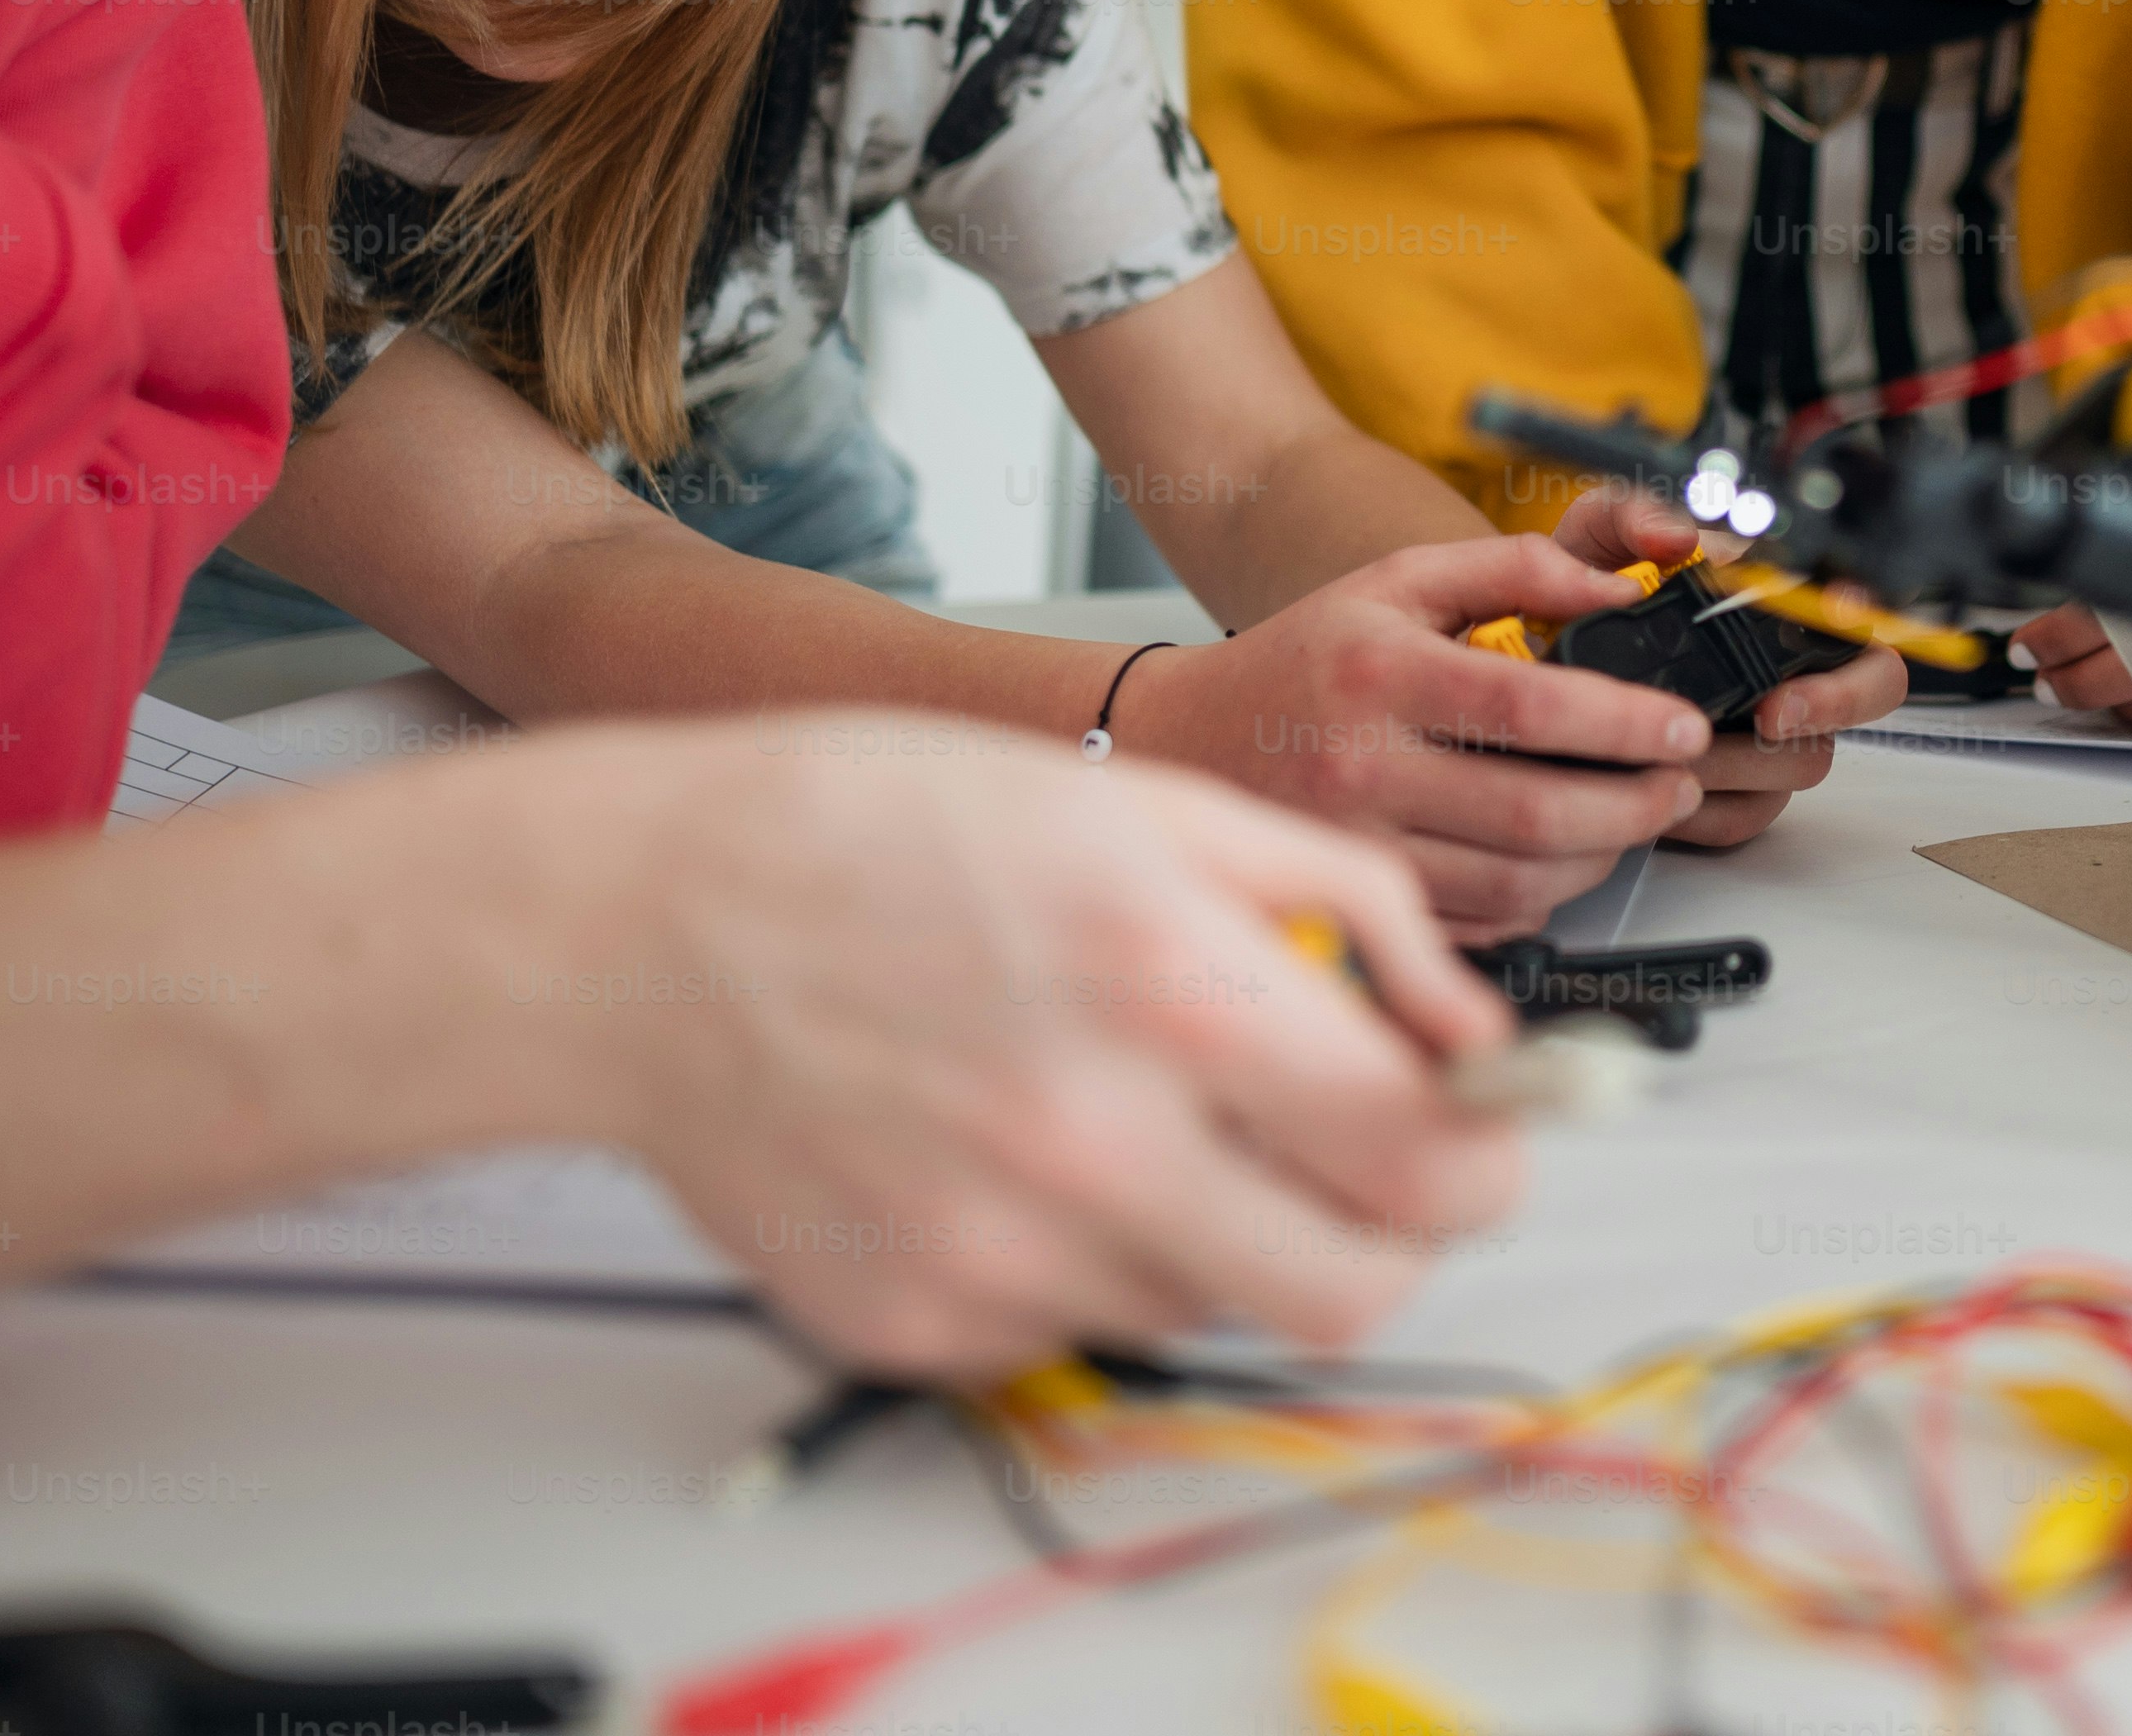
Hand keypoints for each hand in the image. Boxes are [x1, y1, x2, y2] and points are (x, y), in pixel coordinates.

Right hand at [607, 726, 1524, 1371]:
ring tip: (1135, 1104)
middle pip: (1349, 1289)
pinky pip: (1074, 1323)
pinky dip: (1087, 1252)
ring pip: (1212, 1305)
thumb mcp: (1158, 807)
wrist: (642, 923)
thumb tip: (1465, 1021)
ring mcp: (999, 1258)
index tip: (1490, 1135)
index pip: (1425, 1163)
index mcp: (1176, 999)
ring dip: (1225, 1226)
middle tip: (1360, 1158)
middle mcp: (1096, 1150)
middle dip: (1390, 1231)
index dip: (1489, 1155)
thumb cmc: (883, 832)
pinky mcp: (917, 1324)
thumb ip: (1349, 908)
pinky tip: (1014, 1142)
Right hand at [1121, 531, 1712, 936]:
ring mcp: (1357, 849)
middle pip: (1534, 813)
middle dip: (1636, 805)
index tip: (1683, 727)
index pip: (1528, 709)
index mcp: (1380, 677)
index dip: (1624, 724)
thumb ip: (1514, 568)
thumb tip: (1621, 589)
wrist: (1187, 739)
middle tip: (1678, 783)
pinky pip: (1481, 922)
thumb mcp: (1399, 579)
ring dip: (1602, 857)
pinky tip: (1565, 858)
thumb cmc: (1307, 657)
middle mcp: (1363, 769)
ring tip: (1635, 818)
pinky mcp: (1361, 903)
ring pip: (1517, 883)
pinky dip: (1543, 899)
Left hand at [1538, 481, 1903, 849]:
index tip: (1837, 624)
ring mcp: (1767, 737)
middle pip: (1866, 695)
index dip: (1865, 614)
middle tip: (1770, 713)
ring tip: (1682, 746)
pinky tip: (1661, 786)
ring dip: (1744, 760)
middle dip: (1827, 706)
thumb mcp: (1600, 533)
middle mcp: (1789, 668)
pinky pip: (1744, 815)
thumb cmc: (1587, 587)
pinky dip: (1705, 807)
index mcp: (1775, 602)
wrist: (1532, 650)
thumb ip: (1634, 516)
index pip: (1863, 616)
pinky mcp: (1733, 794)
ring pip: (1800, 763)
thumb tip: (1677, 536)